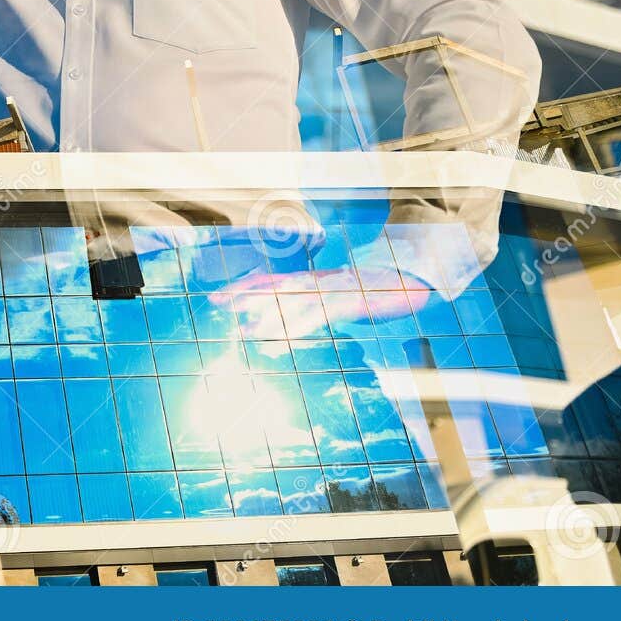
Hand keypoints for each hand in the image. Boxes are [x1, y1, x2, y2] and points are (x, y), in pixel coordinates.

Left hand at [209, 267, 432, 338]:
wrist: (407, 282)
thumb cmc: (368, 292)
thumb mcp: (333, 296)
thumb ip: (308, 304)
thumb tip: (281, 318)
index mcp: (311, 280)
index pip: (270, 281)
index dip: (242, 288)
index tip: (213, 298)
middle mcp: (317, 281)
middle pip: (274, 287)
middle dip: (243, 295)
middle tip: (215, 303)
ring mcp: (331, 290)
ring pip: (293, 300)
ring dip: (266, 314)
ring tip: (243, 328)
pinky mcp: (348, 302)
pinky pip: (318, 316)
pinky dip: (297, 328)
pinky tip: (279, 341)